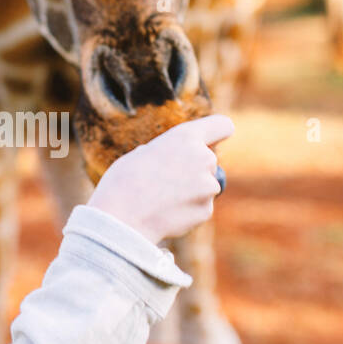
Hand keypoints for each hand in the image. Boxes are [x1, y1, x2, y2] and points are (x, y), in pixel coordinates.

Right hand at [87, 115, 234, 244]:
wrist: (120, 218)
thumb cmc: (123, 183)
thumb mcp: (143, 154)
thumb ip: (168, 153)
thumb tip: (175, 162)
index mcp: (186, 137)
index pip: (222, 125)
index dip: (218, 133)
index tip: (213, 141)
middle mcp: (204, 158)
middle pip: (209, 162)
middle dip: (194, 170)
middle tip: (164, 182)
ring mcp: (208, 186)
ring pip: (205, 187)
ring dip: (190, 193)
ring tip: (161, 200)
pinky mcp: (207, 210)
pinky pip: (200, 209)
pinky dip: (186, 213)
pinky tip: (165, 214)